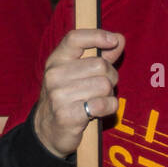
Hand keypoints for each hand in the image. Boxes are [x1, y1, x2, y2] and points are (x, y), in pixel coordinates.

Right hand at [33, 28, 124, 157]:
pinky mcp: (67, 116)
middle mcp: (55, 75)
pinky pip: (103, 104)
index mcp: (56, 60)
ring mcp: (59, 96)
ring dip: (109, 94)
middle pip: (100, 65)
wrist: (48, 130)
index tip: (113, 40)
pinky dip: (109, 107)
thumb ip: (101, 55)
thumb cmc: (68, 96)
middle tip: (104, 86)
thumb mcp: (78, 72)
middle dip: (110, 76)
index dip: (96, 36)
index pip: (75, 39)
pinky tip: (101, 110)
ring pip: (104, 85)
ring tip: (99, 99)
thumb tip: (119, 39)